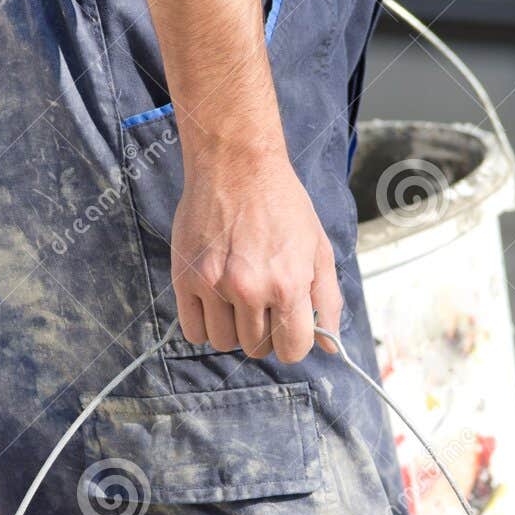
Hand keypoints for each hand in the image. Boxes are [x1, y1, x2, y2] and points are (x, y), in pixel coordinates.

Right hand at [170, 143, 342, 363]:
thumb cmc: (282, 204)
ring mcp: (214, 285)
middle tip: (262, 305)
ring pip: (223, 343)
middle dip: (262, 334)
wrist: (237, 165)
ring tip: (236, 300)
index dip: (292, 343)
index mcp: (288, 284)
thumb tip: (329, 347)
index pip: (291, 349)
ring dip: (232, 329)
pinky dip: (204, 325)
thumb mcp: (318, 248)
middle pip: (256, 348)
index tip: (288, 329)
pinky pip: (192, 331)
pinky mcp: (185, 278)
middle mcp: (250, 289)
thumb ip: (327, 300)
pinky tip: (214, 303)